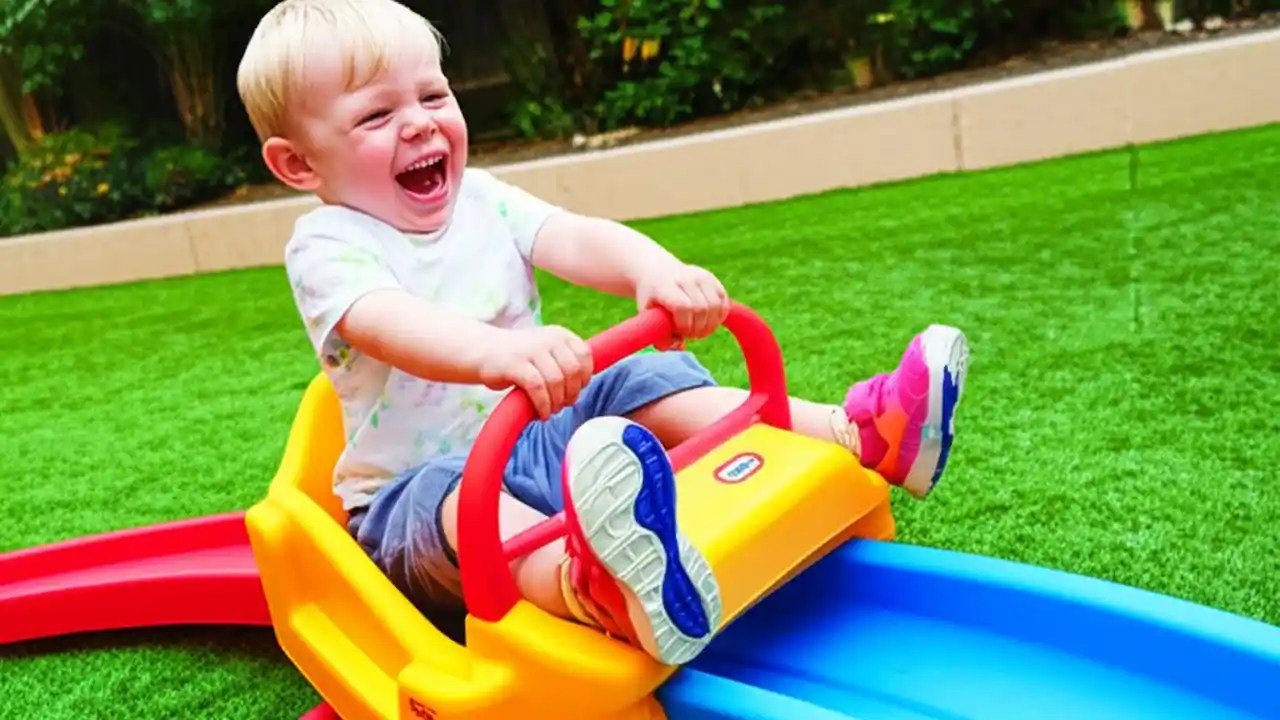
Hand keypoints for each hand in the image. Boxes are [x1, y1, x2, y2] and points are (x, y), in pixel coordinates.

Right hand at [478, 326, 593, 418]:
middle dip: (571, 393)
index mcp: (559, 334)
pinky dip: (543, 405)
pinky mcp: (515, 364)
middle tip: (563, 405)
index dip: (584, 378)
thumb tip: (582, 387)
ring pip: (556, 381)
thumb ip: (564, 363)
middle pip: (573, 371)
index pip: (584, 356)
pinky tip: (540, 413)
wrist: (482, 351)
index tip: (575, 390)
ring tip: (550, 410)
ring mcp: (531, 350)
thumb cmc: (519, 359)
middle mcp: (548, 339)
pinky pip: (537, 388)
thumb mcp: (546, 352)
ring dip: (556, 402)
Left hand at [635, 264, 730, 349]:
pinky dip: (720, 316)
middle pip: (701, 308)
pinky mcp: (712, 278)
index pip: (683, 307)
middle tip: (691, 334)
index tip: (680, 332)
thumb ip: (659, 335)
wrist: (657, 271)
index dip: (685, 325)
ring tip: (700, 330)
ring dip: (711, 324)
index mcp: (665, 287)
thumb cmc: (652, 298)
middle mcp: (684, 278)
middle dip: (698, 328)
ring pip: (716, 306)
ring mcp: (700, 276)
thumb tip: (678, 346)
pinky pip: (723, 301)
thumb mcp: (647, 316)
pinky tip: (709, 321)